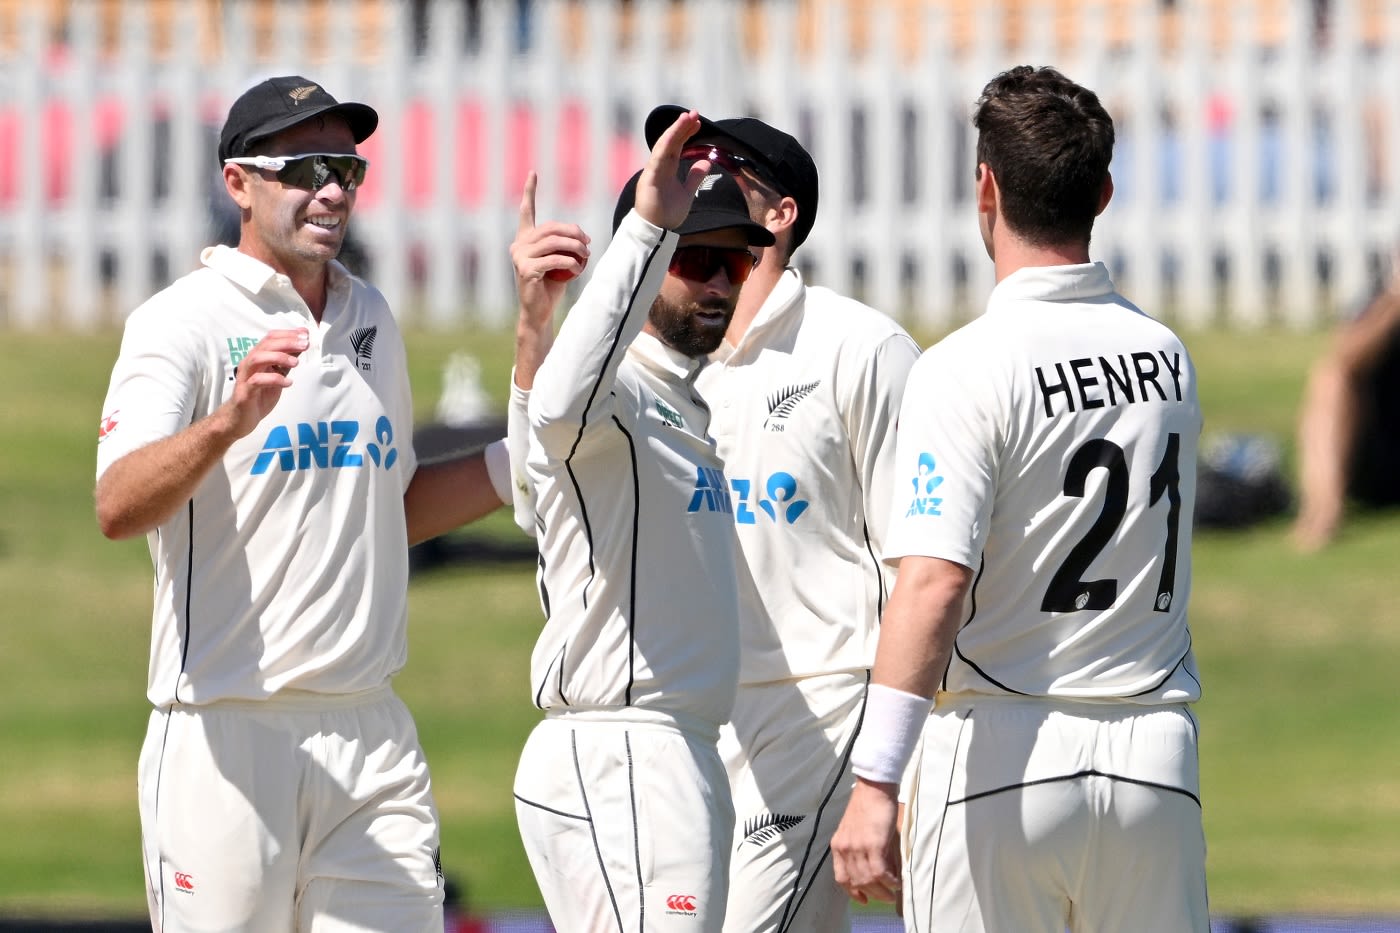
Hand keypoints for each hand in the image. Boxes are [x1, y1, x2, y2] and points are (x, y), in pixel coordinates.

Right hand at [221, 328, 307, 438]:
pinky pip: (257, 381)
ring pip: (257, 358)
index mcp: (257, 357)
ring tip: (296, 363)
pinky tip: (288, 382)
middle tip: (304, 344)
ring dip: (278, 357)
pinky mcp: (244, 392)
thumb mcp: (278, 375)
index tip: (305, 334)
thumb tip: (301, 345)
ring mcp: (245, 377)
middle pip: (266, 345)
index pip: (270, 338)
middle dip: (287, 342)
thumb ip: (287, 361)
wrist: (240, 418)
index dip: (287, 334)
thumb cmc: (259, 395)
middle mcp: (249, 364)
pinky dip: (274, 379)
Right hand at [511, 172, 587, 389]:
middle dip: (573, 232)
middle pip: (551, 228)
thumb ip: (565, 246)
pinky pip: (554, 260)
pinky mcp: (526, 270)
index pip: (526, 211)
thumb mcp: (559, 262)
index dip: (529, 191)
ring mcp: (519, 257)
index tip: (533, 173)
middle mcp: (518, 245)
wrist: (539, 311)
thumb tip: (582, 237)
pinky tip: (577, 269)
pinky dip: (570, 263)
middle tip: (588, 243)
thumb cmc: (551, 286)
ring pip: (554, 242)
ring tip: (586, 256)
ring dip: (575, 248)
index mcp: (524, 239)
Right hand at [632, 109, 711, 230]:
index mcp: (667, 169)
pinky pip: (657, 158)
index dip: (686, 133)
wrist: (657, 232)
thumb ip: (695, 177)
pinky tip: (674, 134)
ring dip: (675, 130)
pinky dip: (665, 145)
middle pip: (671, 142)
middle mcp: (659, 167)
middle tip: (694, 113)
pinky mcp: (649, 178)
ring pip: (663, 145)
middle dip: (682, 127)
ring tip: (686, 117)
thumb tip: (706, 162)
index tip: (698, 123)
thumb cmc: (668, 214)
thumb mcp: (687, 192)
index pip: (677, 146)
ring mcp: (653, 171)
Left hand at [831, 778, 902, 905]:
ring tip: (893, 891)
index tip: (863, 899)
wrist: (874, 787)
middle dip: (873, 894)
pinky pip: (880, 872)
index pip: (841, 877)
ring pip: (868, 880)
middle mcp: (844, 848)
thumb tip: (879, 873)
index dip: (852, 892)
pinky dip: (890, 881)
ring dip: (882, 890)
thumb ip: (863, 852)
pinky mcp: (872, 844)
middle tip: (886, 897)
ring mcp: (857, 847)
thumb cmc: (869, 806)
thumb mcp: (858, 831)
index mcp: (838, 845)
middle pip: (856, 882)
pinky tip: (897, 881)